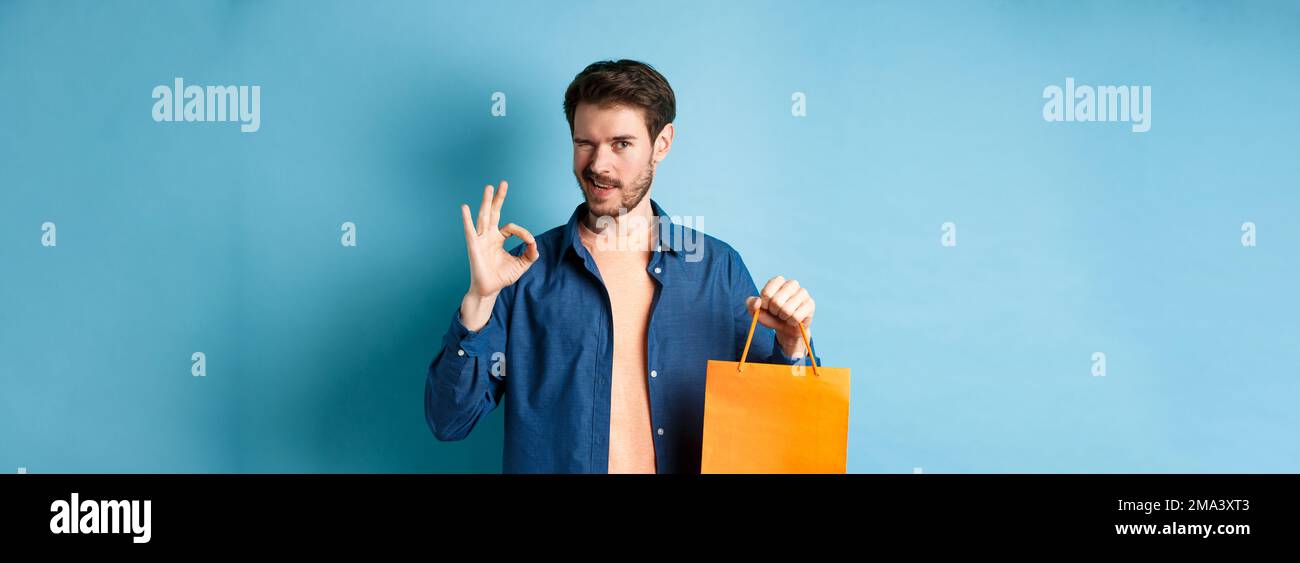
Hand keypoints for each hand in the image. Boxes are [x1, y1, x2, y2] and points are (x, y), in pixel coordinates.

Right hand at [458, 181, 538, 329]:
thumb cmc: (502, 277)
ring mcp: (480, 239)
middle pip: (493, 212)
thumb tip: (535, 244)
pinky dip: (467, 219)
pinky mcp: (474, 246)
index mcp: (498, 238)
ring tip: (488, 188)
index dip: (523, 232)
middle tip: (503, 183)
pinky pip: (470, 230)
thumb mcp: (521, 265)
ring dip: (486, 202)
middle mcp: (488, 236)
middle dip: (498, 198)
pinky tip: (464, 207)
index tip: (530, 243)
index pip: (511, 227)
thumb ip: (530, 254)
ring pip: (483, 216)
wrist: (490, 289)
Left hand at [745, 276, 814, 358]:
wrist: (786, 328)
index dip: (764, 304)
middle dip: (774, 312)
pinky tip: (793, 319)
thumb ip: (751, 304)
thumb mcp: (757, 311)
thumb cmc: (771, 316)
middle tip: (777, 312)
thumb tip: (758, 302)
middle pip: (776, 301)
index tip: (767, 307)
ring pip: (786, 310)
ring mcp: (803, 293)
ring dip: (783, 317)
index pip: (766, 293)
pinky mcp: (810, 304)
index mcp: (778, 281)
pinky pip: (796, 317)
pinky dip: (791, 322)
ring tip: (785, 316)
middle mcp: (792, 283)